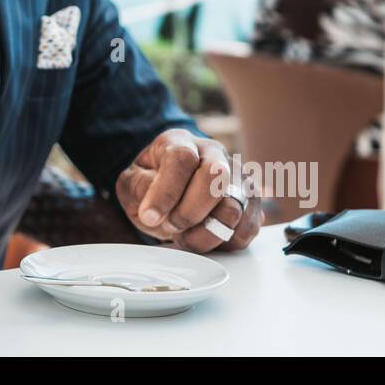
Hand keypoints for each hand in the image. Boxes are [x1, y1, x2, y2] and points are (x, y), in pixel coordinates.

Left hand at [115, 129, 263, 251]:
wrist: (172, 193)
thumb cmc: (151, 185)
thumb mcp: (132, 183)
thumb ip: (137, 188)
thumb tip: (154, 208)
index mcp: (181, 141)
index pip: (182, 158)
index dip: (165, 191)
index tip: (149, 216)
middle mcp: (214, 153)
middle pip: (215, 177)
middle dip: (188, 213)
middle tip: (171, 226)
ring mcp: (238, 176)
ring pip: (233, 209)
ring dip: (203, 234)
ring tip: (184, 235)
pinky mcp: (252, 203)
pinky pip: (245, 231)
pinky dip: (221, 244)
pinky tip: (202, 237)